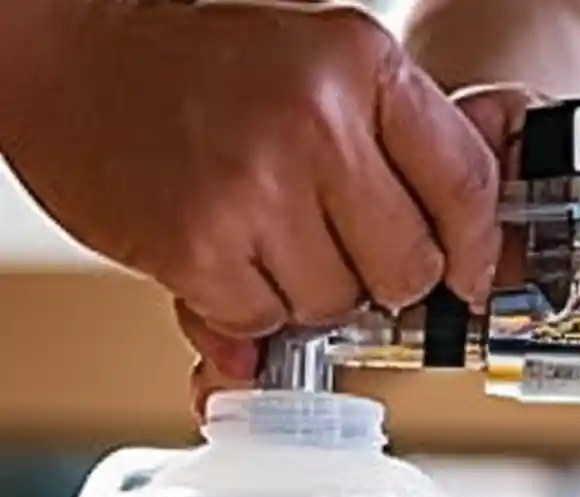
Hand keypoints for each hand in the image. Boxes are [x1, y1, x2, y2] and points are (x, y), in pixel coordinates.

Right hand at [181, 83, 532, 412]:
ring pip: (338, 304)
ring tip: (266, 233)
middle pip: (409, 265)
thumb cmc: (207, 72)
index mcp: (364, 65)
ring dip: (309, 293)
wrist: (76, 63)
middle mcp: (318, 119)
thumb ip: (400, 150)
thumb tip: (472, 265)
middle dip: (382, 277)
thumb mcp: (325, 71)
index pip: (466, 185)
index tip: (468, 275)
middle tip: (338, 247)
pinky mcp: (198, 244)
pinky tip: (224, 249)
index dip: (476, 248)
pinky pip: (264, 322)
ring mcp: (256, 184)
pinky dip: (247, 306)